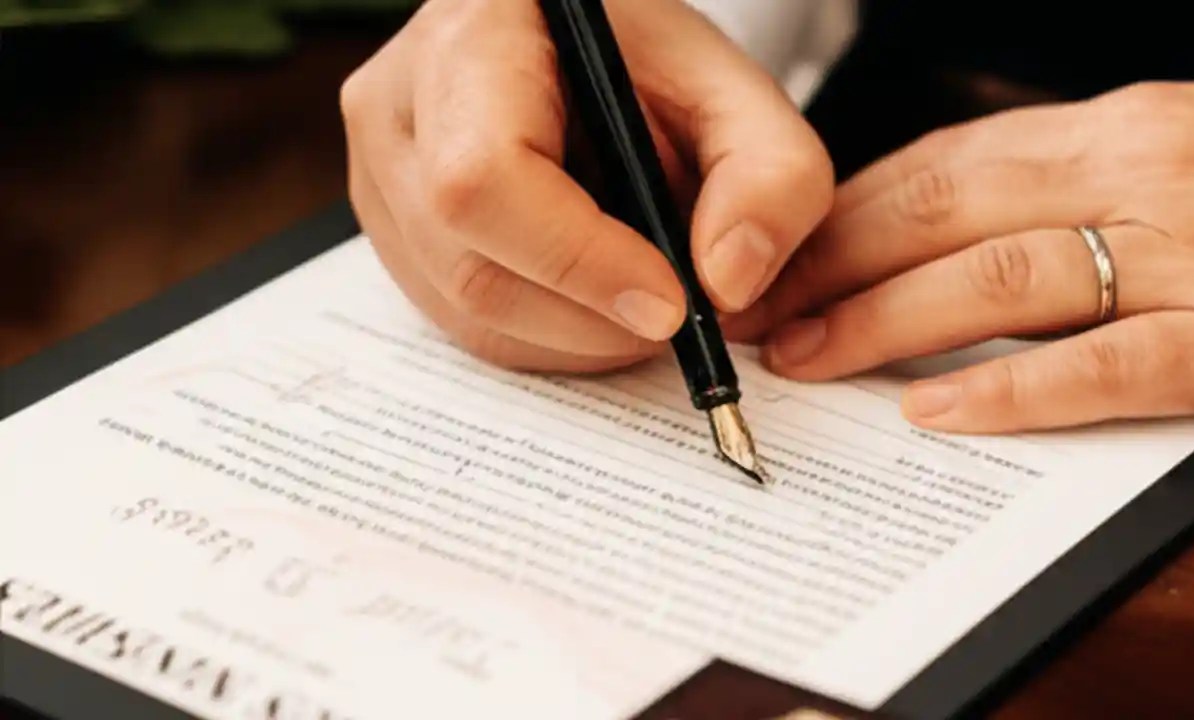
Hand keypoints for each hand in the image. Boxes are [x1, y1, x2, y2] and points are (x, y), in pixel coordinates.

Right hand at [340, 0, 831, 372]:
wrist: (580, 56)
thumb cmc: (646, 64)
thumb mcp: (733, 92)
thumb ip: (769, 175)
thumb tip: (727, 285)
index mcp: (472, 37)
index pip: (485, 177)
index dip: (578, 260)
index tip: (668, 302)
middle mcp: (400, 106)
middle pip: (471, 263)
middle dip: (591, 319)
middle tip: (674, 315)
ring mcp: (380, 175)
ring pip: (465, 309)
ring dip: (575, 338)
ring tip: (643, 301)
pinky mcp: (393, 231)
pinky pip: (460, 322)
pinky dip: (546, 337)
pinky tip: (595, 301)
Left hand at [727, 82, 1193, 432]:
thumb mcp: (1183, 149)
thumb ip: (1072, 179)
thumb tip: (948, 218)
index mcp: (1124, 126)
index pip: (945, 159)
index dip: (845, 209)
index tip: (778, 246)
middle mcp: (1146, 174)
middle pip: (946, 210)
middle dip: (834, 262)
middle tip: (760, 309)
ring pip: (1001, 280)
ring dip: (886, 322)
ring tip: (811, 357)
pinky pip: (1106, 368)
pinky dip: (1014, 391)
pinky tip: (940, 415)